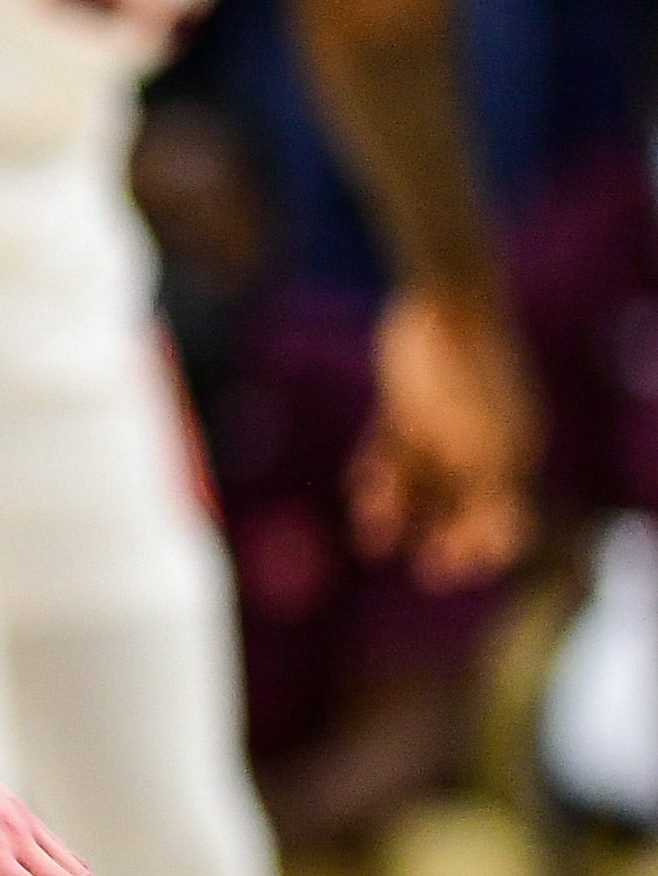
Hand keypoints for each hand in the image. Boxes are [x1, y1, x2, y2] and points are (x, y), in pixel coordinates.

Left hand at [354, 283, 534, 589]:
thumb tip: (506, 539)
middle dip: (447, 539)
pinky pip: (390, 450)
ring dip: (399, 511)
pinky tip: (362, 491)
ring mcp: (444, 423)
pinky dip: (375, 473)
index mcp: (513, 451)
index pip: (508, 514)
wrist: (444, 303)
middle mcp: (480, 442)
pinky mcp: (407, 405)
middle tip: (427, 572)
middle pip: (464, 505)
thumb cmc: (471, 374)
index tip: (458, 566)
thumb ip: (494, 488)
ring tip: (373, 535)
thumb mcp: (485, 441)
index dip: (487, 545)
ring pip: (420, 482)